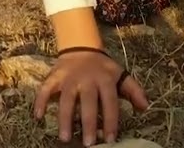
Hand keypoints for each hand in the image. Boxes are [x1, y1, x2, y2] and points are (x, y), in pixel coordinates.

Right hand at [33, 48, 149, 145]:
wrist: (81, 47)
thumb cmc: (102, 67)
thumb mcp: (120, 74)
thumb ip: (133, 90)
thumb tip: (145, 107)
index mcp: (105, 79)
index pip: (109, 102)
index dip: (110, 121)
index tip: (109, 139)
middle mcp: (87, 79)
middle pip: (88, 103)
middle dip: (88, 124)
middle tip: (88, 143)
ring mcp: (69, 78)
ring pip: (66, 99)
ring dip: (65, 118)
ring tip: (65, 137)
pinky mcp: (55, 76)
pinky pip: (46, 88)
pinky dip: (41, 101)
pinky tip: (38, 115)